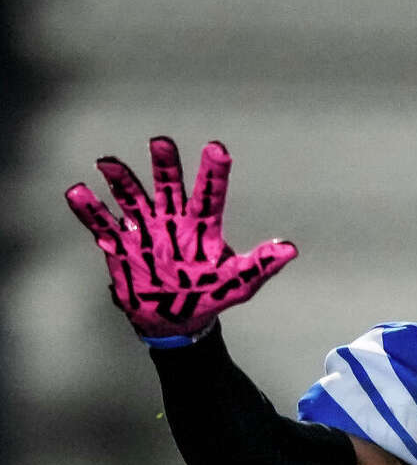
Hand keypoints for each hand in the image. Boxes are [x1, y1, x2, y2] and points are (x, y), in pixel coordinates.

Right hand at [64, 136, 295, 342]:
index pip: (209, 196)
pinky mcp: (120, 246)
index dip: (213, 174)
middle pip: (168, 187)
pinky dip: (90, 210)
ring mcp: (144, 230)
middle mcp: (171, 220)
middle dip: (165, 166)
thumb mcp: (237, 284)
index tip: (217, 149)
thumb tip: (290, 249)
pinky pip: (102, 224)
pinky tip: (78, 192)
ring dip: (121, 180)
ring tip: (109, 163)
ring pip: (131, 197)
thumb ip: (259, 265)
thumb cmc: (208, 296)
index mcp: (200, 228)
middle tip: (163, 143)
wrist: (175, 320)